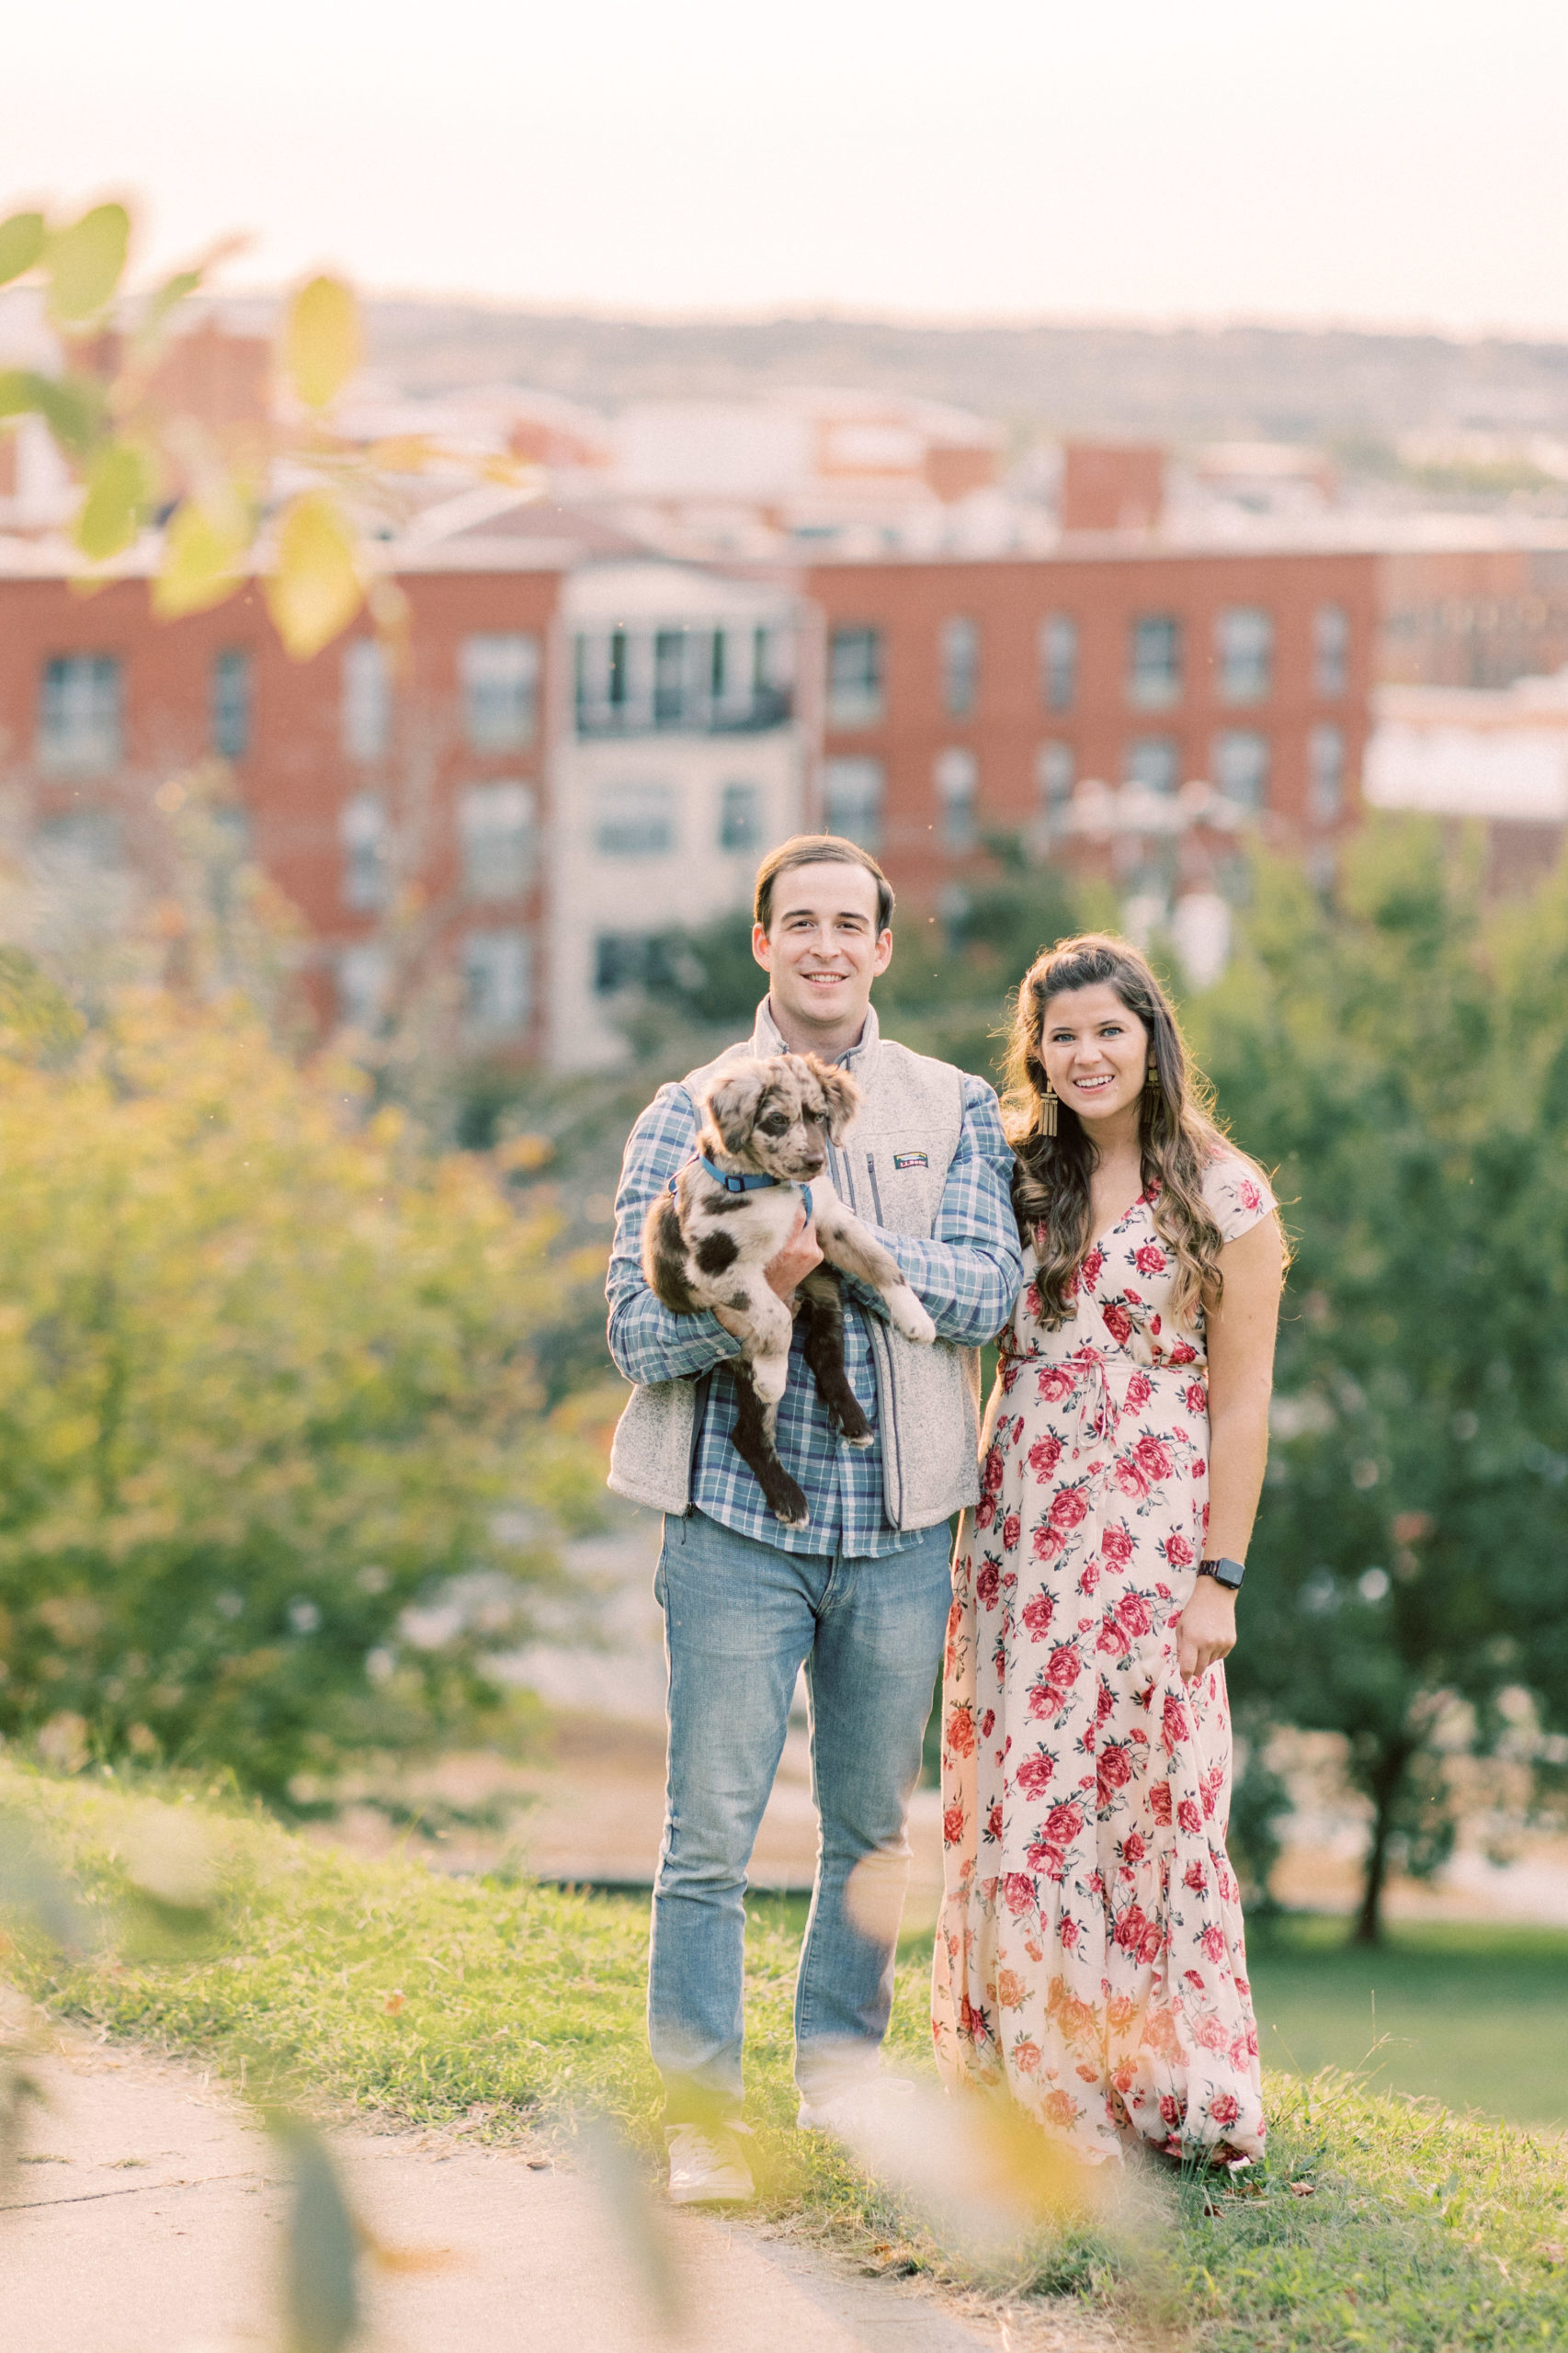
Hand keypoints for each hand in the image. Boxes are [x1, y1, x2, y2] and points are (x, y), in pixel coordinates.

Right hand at [713, 1210, 821, 1335]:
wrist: (772, 1294)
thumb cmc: (760, 1268)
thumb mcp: (760, 1248)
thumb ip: (770, 1227)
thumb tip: (775, 1202)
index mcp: (787, 1246)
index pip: (799, 1212)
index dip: (792, 1201)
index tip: (785, 1196)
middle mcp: (803, 1248)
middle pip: (806, 1214)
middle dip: (797, 1211)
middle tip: (785, 1210)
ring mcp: (813, 1252)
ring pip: (809, 1224)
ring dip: (801, 1224)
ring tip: (787, 1234)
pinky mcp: (817, 1256)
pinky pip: (812, 1236)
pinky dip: (804, 1236)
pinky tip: (793, 1245)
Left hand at [1176, 1575, 1236, 1684]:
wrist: (1215, 1595)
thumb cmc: (1194, 1611)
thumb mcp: (1181, 1627)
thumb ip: (1180, 1647)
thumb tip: (1182, 1665)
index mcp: (1192, 1640)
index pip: (1188, 1667)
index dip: (1185, 1675)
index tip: (1184, 1677)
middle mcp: (1207, 1644)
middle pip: (1200, 1669)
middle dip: (1194, 1669)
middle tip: (1192, 1661)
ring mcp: (1221, 1643)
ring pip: (1210, 1662)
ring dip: (1205, 1657)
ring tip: (1203, 1641)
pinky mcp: (1231, 1642)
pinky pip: (1221, 1655)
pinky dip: (1215, 1651)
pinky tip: (1213, 1638)